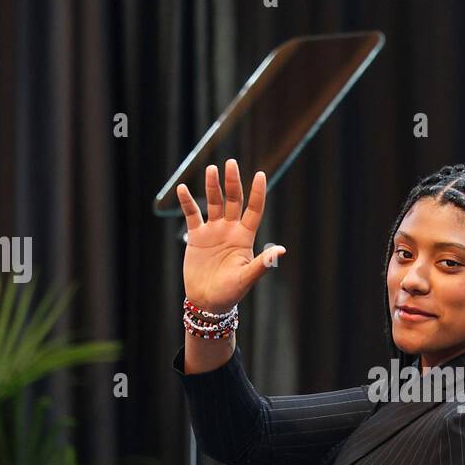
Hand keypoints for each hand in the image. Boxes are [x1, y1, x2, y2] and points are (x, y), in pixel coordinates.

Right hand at [176, 159, 285, 313]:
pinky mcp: (197, 236)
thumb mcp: (247, 277)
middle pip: (233, 200)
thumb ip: (262, 262)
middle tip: (231, 163)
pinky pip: (192, 214)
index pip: (254, 209)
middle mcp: (230, 230)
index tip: (260, 174)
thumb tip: (281, 250)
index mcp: (245, 237)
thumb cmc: (231, 292)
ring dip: (213, 186)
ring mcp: (213, 231)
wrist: (208, 301)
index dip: (257, 193)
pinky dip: (187, 202)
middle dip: (233, 182)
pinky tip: (183, 189)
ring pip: (213, 203)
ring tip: (211, 169)